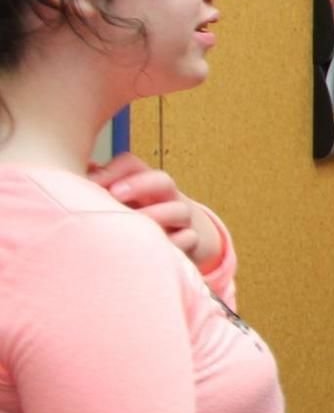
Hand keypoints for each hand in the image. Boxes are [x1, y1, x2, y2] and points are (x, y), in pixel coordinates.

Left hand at [88, 153, 221, 268]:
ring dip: (159, 215)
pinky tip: (160, 247)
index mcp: (142, 182)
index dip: (113, 169)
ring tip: (138, 225)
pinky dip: (178, 242)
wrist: (181, 236)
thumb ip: (95, 188)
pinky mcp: (192, 240)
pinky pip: (190, 238)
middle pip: (161, 179)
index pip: (132, 164)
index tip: (90, 181)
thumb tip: (62, 176)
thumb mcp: (118, 200)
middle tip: (114, 195)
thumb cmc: (138, 216)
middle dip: (139, 184)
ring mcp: (181, 217)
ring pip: (180, 209)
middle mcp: (164, 197)